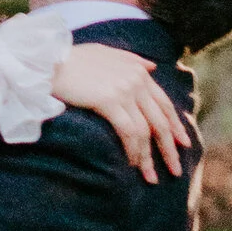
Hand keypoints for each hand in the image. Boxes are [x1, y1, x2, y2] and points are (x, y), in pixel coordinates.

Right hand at [50, 45, 188, 182]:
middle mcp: (136, 80)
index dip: (175, 125)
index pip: (164, 103)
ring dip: (148, 157)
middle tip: (175, 170)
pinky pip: (128, 132)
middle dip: (169, 148)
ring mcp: (123, 90)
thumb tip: (152, 68)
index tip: (183, 144)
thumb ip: (131, 60)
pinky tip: (132, 164)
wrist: (49, 61)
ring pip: (145, 131)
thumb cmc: (74, 59)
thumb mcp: (106, 53)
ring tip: (150, 177)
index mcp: (138, 71)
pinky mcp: (108, 101)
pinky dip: (133, 150)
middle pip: (159, 121)